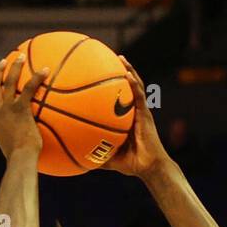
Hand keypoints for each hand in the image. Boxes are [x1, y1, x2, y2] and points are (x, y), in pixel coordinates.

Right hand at [0, 55, 46, 159]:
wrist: (20, 159)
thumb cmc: (20, 161)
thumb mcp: (14, 152)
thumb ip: (18, 145)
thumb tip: (29, 151)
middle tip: (4, 62)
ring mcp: (6, 109)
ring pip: (8, 81)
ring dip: (14, 66)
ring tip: (20, 56)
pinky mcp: (19, 108)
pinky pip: (29, 88)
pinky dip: (37, 77)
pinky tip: (46, 70)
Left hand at [104, 59, 167, 176]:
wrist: (149, 168)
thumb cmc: (132, 164)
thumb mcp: (108, 158)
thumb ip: (95, 154)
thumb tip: (77, 156)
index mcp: (126, 119)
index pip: (118, 99)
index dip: (110, 87)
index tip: (98, 75)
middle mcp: (134, 112)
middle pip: (127, 87)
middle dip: (119, 72)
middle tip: (108, 59)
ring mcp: (141, 112)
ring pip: (135, 86)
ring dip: (129, 71)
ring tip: (120, 58)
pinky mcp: (146, 114)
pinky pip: (140, 96)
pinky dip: (134, 84)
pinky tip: (128, 75)